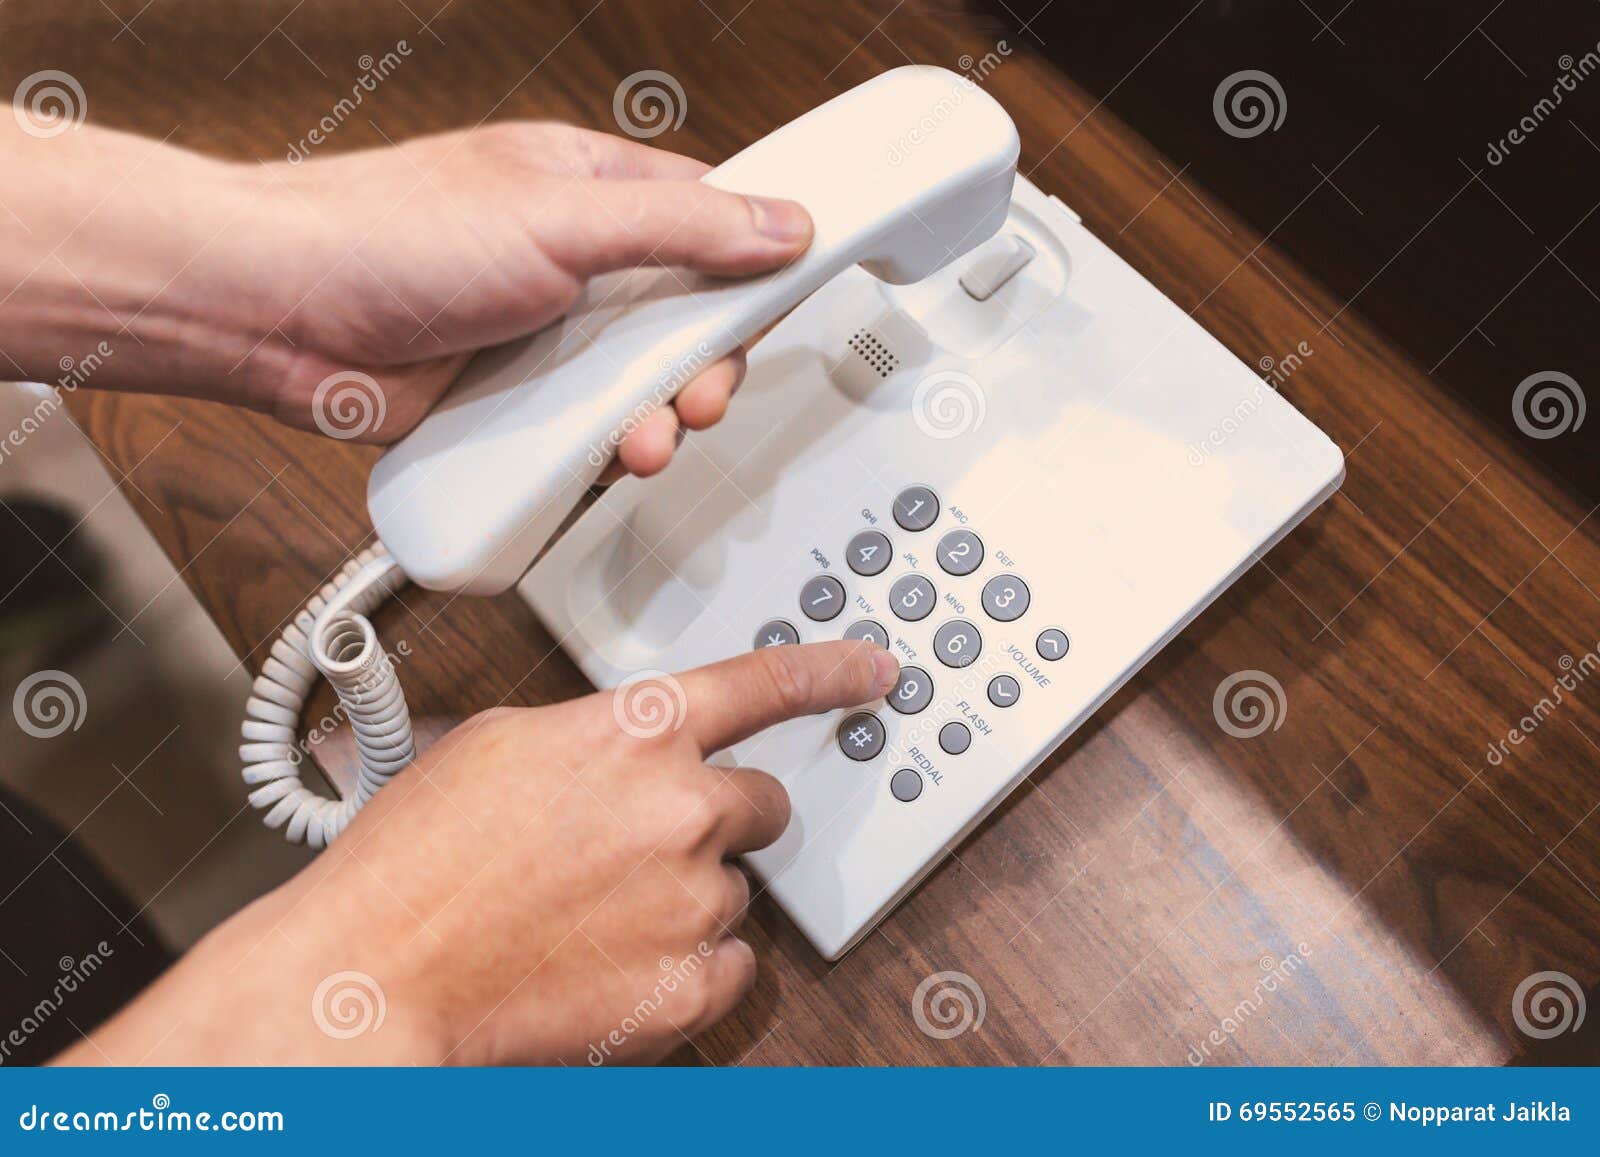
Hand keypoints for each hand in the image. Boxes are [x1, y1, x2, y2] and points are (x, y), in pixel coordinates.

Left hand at [0, 120, 813, 476]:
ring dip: (656, 420)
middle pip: (685, 322)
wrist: (275, 317)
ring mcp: (544, 338)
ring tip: (644, 440)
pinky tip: (601, 461)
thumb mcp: (557, 217)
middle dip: (703, 367)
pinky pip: (585, 435)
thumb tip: (781, 223)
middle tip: (700, 393)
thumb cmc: (383, 233)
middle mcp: (574, 264)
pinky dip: (602, 455)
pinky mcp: (513, 403)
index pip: (711, 220)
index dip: (757, 263)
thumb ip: (680, 226)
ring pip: (639, 388)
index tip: (790, 299)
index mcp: (591, 190)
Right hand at [62, 640, 898, 1064]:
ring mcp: (692, 898)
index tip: (873, 671)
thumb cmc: (414, 863)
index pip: (762, 686)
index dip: (828, 674)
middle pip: (759, 804)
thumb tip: (621, 749)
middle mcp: (680, 808)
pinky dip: (684, 967)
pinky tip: (612, 963)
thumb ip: (588, 734)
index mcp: (634, 733)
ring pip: (732, 890)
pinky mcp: (689, 985)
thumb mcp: (495, 746)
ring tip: (592, 915)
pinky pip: (728, 965)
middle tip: (644, 847)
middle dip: (717, 820)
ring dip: (684, 898)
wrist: (379, 974)